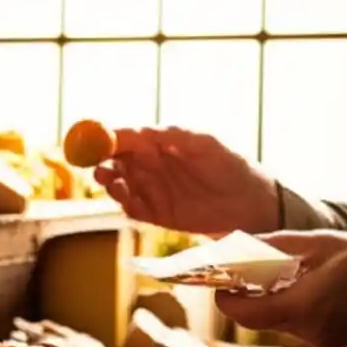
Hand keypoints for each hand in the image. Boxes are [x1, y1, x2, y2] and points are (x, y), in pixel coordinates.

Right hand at [94, 126, 278, 234]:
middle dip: (103, 164)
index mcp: (158, 144)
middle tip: (99, 168)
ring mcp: (151, 191)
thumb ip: (173, 137)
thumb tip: (141, 130)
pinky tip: (128, 201)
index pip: (125, 138)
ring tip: (115, 184)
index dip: (107, 139)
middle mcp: (150, 166)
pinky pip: (132, 209)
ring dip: (111, 185)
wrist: (251, 204)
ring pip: (119, 186)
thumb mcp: (205, 144)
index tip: (95, 141)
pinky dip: (125, 205)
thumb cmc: (230, 165)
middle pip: (114, 162)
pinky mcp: (156, 215)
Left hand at [214, 231, 346, 346]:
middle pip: (255, 316)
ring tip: (296, 270)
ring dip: (273, 296)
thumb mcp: (318, 242)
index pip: (241, 313)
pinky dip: (294, 303)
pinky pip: (296, 323)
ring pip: (275, 319)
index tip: (222, 275)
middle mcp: (308, 331)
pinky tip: (317, 285)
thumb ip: (272, 247)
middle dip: (249, 291)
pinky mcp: (328, 343)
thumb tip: (233, 245)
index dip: (225, 294)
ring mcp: (319, 341)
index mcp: (304, 305)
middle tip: (252, 264)